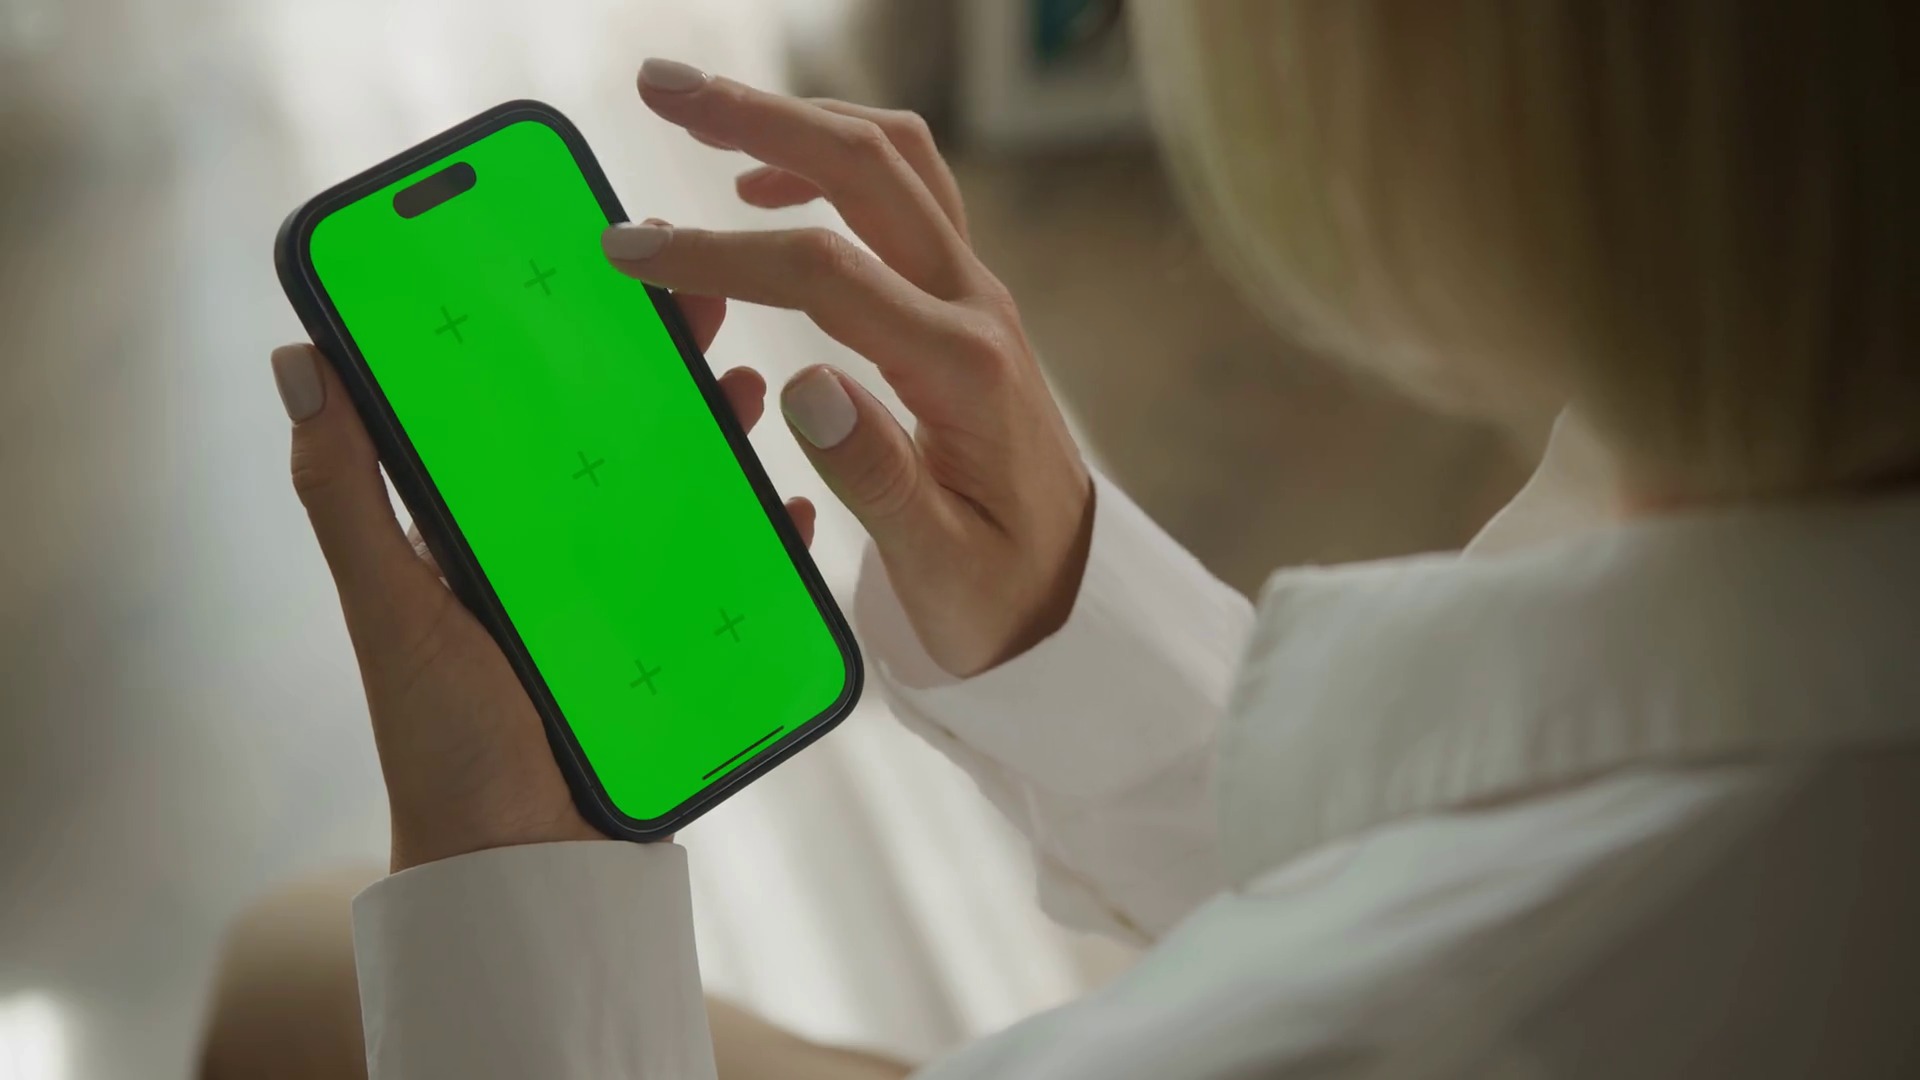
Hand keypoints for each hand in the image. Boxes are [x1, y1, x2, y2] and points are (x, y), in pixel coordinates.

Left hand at [271, 299, 811, 870]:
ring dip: (717, 433)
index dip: (558, 337)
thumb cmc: (444, 738)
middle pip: (614, 436)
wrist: (527, 866)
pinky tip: (790, 503)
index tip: (597, 268)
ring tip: (748, 386)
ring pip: (679, 492)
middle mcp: (555, 550)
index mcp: (483, 527)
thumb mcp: (390, 606)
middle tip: (700, 303)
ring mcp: (622, 595)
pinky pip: (732, 574)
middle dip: (658, 366)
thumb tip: (299, 359)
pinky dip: (765, 534)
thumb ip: (346, 493)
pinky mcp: (677, 643)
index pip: (522, 407)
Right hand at [603, 59, 1093, 677]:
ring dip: (798, 121)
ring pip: (894, 161)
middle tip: (660, 91)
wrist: (1078, 594)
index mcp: (962, 371)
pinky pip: (904, 194)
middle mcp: (976, 309)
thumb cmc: (1003, 593)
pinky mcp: (964, 303)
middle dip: (760, 118)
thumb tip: (804, 384)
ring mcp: (975, 297)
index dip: (723, 254)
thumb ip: (877, 477)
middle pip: (869, 169)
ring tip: (702, 114)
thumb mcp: (941, 567)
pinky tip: (765, 183)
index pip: (827, 276)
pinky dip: (832, 161)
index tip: (631, 253)